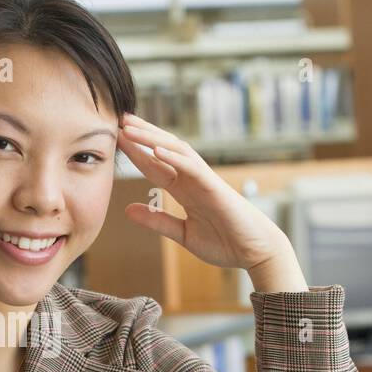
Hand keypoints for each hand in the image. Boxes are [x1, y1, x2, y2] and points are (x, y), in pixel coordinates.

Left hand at [117, 112, 306, 288]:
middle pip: (163, 150)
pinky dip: (174, 157)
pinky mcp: (215, 187)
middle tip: (119, 119)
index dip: (136, 153)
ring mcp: (204, 180)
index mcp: (184, 190)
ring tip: (131, 128)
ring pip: (176, 151)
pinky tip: (156, 150)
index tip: (116, 140)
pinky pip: (193, 168)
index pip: (155, 166)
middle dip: (142, 135)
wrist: (255, 252)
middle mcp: (192, 180)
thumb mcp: (182, 233)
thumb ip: (157, 221)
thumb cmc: (225, 242)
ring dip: (152, 138)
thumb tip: (128, 209)